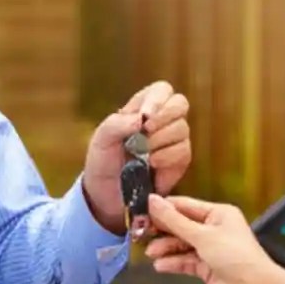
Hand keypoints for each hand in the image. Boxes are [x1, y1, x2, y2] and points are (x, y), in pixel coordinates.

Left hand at [83, 81, 191, 233]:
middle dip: (164, 117)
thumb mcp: (101, 139)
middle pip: (180, 103)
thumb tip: (142, 118)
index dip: (157, 99)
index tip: (145, 117)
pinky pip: (184, 150)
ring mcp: (173, 140)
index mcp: (143, 108)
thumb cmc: (103, 162)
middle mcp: (162, 121)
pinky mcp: (180, 160)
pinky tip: (152, 163)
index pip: (161, 90)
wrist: (107, 194)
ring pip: (182, 128)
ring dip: (161, 140)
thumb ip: (117, 123)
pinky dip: (167, 156)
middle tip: (146, 132)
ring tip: (143, 153)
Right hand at [144, 195, 282, 283]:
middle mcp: (213, 228)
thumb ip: (174, 220)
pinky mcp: (206, 266)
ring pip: (181, 245)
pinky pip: (185, 261)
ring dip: (166, 248)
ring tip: (151, 253)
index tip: (143, 210)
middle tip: (141, 233)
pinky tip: (161, 265)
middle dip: (162, 231)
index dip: (163, 209)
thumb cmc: (236, 256)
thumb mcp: (202, 235)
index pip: (184, 206)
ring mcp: (210, 248)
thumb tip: (153, 201)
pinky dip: (173, 263)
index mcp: (217, 213)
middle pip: (181, 225)